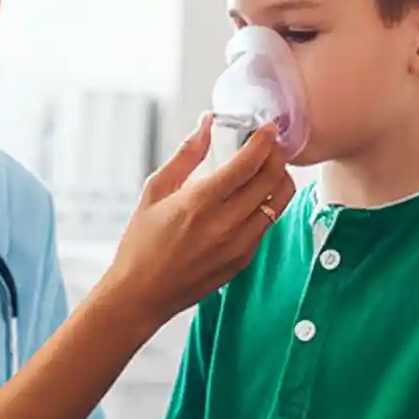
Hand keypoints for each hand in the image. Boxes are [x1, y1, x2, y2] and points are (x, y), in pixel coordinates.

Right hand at [98, 114, 294, 330]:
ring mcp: (238, 245)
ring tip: (268, 168)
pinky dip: (268, 205)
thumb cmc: (141, 243)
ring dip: (279, 179)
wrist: (140, 295)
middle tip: (272, 143)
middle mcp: (225, 224)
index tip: (268, 128)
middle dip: (277, 155)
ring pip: (278, 203)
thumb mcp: (155, 190)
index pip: (248, 164)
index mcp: (200, 202)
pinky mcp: (243, 261)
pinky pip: (267, 225)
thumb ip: (186, 154)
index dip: (264, 141)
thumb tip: (207, 123)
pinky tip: (254, 197)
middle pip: (271, 180)